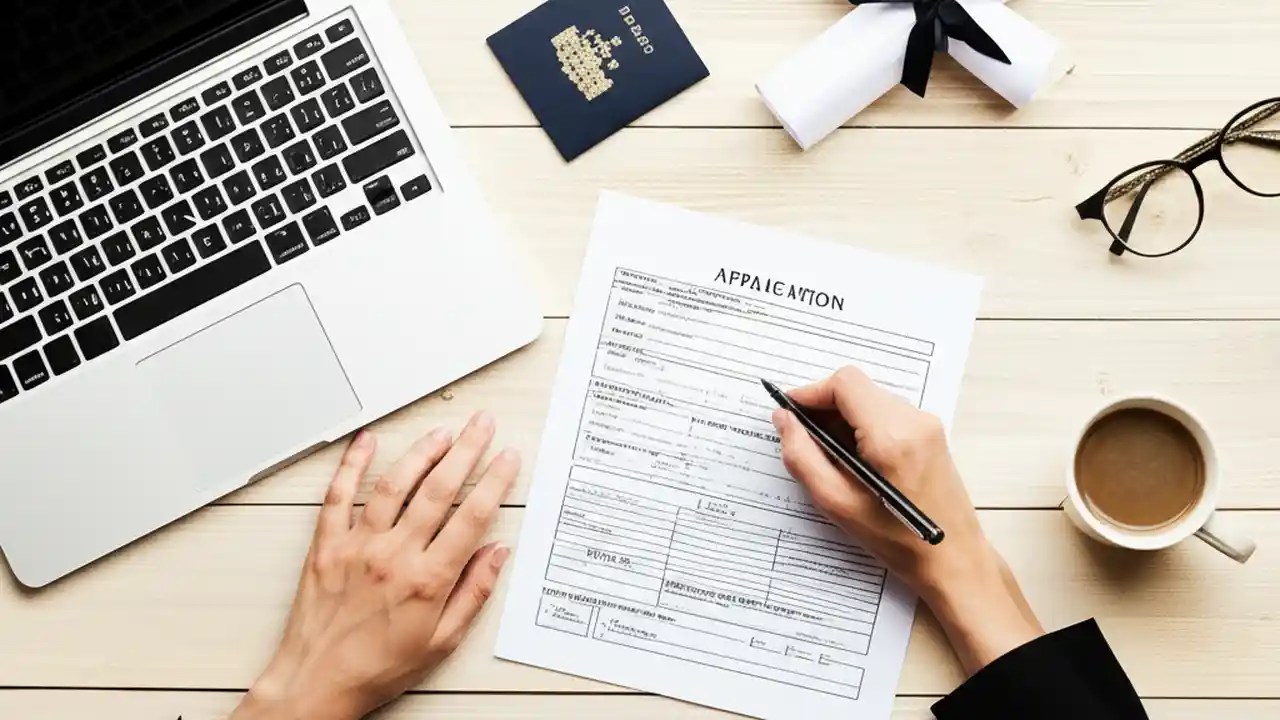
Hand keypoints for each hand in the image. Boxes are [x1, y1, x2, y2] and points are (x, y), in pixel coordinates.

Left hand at [232, 412, 518, 719]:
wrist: (318, 682)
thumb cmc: (378, 668)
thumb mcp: (442, 642)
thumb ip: (474, 593)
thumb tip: (497, 554)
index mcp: (428, 579)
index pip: (471, 517)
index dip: (495, 481)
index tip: (508, 460)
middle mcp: (394, 555)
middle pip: (438, 489)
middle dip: (466, 450)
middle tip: (482, 425)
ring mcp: (358, 546)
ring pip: (394, 484)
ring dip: (421, 452)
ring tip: (442, 433)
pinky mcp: (327, 545)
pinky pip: (339, 495)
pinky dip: (353, 464)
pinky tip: (368, 443)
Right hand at [772, 367, 1041, 673]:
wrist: (954, 560)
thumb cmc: (898, 541)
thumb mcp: (837, 503)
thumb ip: (803, 456)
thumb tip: (784, 420)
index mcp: (891, 436)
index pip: (844, 384)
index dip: (810, 393)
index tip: (789, 414)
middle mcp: (914, 421)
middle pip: (856, 389)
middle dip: (824, 408)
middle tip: (806, 443)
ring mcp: (927, 425)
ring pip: (870, 400)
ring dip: (843, 419)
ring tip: (833, 460)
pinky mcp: (931, 434)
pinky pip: (886, 414)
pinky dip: (863, 427)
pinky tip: (856, 462)